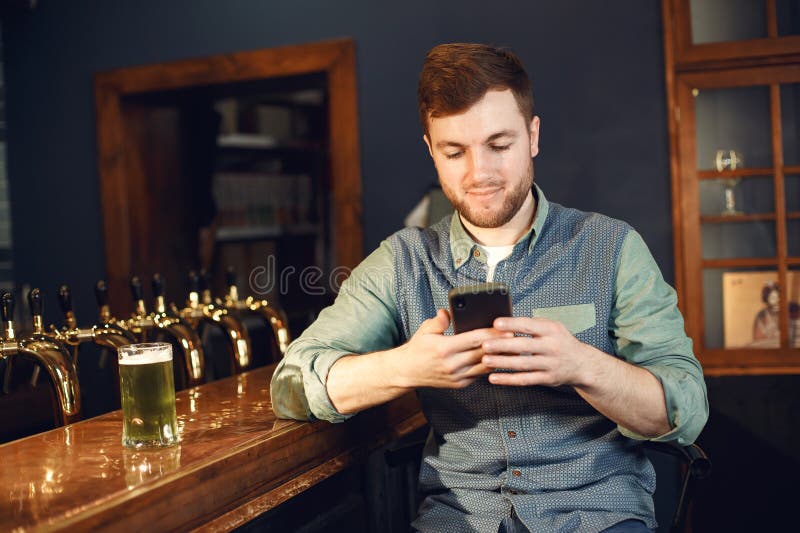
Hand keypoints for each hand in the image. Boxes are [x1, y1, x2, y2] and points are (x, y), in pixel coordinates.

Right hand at [391, 309, 511, 388]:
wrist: (406, 372)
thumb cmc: (416, 349)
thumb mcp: (425, 331)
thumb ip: (439, 321)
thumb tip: (447, 311)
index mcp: (444, 348)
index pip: (474, 339)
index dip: (492, 333)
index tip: (506, 328)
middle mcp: (452, 364)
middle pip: (483, 353)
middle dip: (501, 344)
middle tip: (517, 337)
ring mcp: (457, 376)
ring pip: (485, 367)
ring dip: (500, 358)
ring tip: (514, 349)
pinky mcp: (459, 384)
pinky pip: (479, 375)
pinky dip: (489, 367)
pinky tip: (500, 360)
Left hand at [480, 317, 596, 386]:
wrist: (582, 364)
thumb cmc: (561, 342)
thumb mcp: (553, 327)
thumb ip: (532, 325)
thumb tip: (506, 322)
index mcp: (552, 330)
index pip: (529, 325)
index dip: (512, 324)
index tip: (496, 323)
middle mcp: (552, 347)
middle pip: (524, 346)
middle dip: (503, 345)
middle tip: (485, 345)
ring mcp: (550, 364)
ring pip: (523, 364)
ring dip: (502, 363)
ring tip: (486, 360)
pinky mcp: (547, 379)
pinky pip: (525, 380)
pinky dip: (508, 379)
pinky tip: (494, 378)